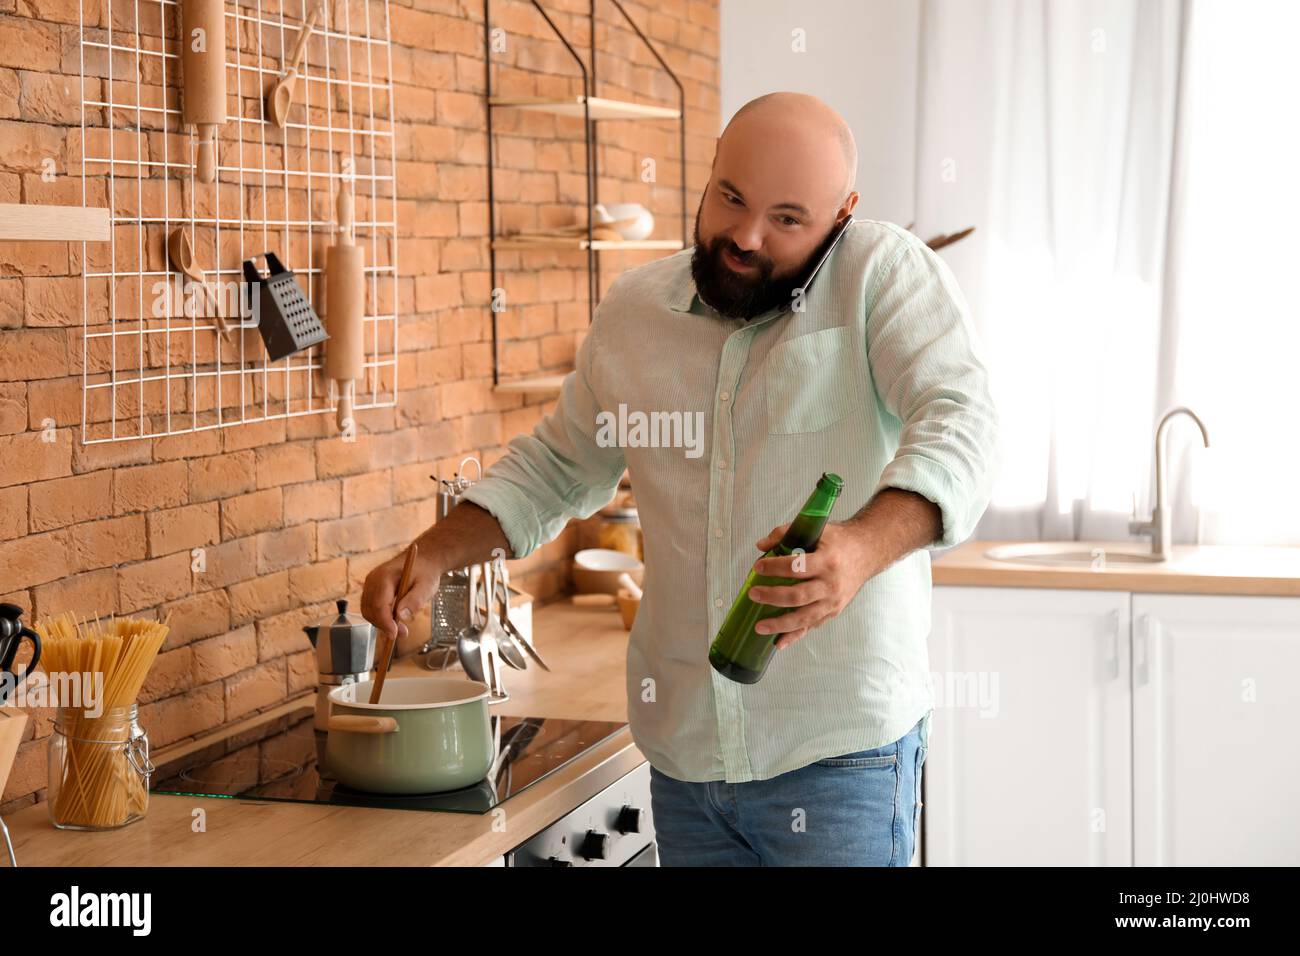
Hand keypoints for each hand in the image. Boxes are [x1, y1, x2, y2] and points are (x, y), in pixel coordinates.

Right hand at [360, 547, 441, 642]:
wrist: (422, 560)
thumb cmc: (425, 572)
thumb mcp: (427, 586)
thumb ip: (415, 600)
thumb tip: (401, 616)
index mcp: (385, 575)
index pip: (379, 603)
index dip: (385, 621)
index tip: (395, 634)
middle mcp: (373, 579)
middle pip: (370, 609)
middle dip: (384, 625)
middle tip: (402, 633)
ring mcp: (370, 584)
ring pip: (368, 611)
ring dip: (382, 623)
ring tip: (401, 629)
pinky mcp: (371, 590)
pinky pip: (370, 608)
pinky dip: (380, 618)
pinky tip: (394, 621)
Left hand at [745, 522, 877, 649]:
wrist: (867, 553)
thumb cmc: (839, 541)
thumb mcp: (816, 530)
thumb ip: (786, 533)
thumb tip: (761, 545)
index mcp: (827, 561)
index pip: (796, 567)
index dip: (774, 568)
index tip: (758, 567)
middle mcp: (831, 584)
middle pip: (798, 596)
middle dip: (772, 597)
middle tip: (753, 594)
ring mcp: (833, 602)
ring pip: (804, 617)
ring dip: (779, 624)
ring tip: (758, 626)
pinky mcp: (833, 612)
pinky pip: (811, 626)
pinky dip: (794, 636)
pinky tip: (778, 642)